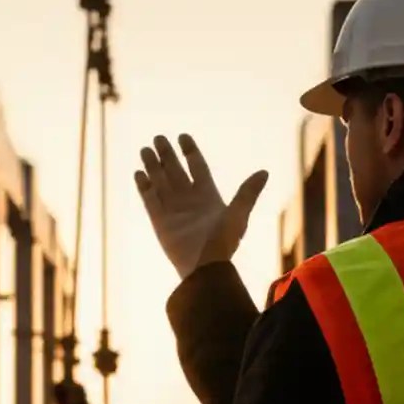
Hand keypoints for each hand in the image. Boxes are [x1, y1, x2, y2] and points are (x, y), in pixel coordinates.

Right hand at [134, 134, 268, 279]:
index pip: (197, 167)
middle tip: (158, 137)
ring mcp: (173, 210)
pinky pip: (150, 200)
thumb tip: (264, 172)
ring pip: (160, 182)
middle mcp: (189, 200)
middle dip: (167, 155)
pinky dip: (144, 186)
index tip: (182, 136)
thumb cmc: (224, 242)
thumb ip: (248, 192)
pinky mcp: (160, 222)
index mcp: (208, 195)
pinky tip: (139, 172)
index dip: (190, 151)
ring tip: (145, 149)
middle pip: (175, 171)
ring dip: (153, 166)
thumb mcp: (238, 214)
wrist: (204, 267)